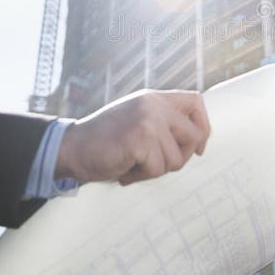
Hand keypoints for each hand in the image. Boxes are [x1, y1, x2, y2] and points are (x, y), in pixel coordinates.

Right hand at [54, 89, 209, 185]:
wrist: (72, 147)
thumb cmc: (104, 141)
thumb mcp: (137, 120)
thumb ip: (163, 122)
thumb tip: (198, 141)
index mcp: (154, 98)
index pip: (196, 101)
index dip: (203, 126)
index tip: (198, 147)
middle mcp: (154, 104)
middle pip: (195, 135)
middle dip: (180, 157)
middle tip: (154, 163)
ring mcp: (148, 120)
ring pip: (176, 159)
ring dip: (155, 170)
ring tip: (132, 163)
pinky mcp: (140, 139)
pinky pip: (158, 169)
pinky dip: (141, 176)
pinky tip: (124, 169)